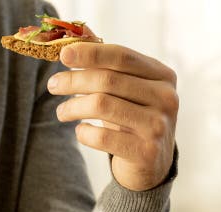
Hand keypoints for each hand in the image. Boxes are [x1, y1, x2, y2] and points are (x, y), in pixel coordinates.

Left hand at [48, 43, 178, 191]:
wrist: (153, 164)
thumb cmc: (134, 119)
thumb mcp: (128, 90)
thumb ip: (108, 65)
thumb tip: (75, 37)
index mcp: (163, 76)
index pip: (122, 56)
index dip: (90, 53)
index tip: (63, 55)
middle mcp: (166, 99)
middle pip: (108, 80)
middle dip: (74, 80)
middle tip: (53, 85)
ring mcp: (159, 126)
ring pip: (102, 106)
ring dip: (73, 107)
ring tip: (61, 112)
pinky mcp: (147, 152)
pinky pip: (102, 138)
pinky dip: (84, 133)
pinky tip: (81, 131)